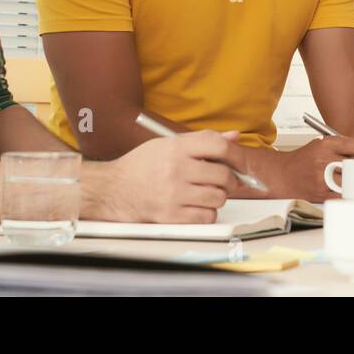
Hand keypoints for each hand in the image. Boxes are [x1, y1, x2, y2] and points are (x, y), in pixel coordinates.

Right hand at [101, 130, 248, 223]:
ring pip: (218, 197)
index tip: (241, 163)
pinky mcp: (170, 216)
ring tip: (206, 193)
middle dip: (230, 179)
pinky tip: (197, 206)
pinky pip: (206, 217)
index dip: (236, 154)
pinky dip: (207, 213)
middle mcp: (175, 169)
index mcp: (176, 147)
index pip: (218, 145)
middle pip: (223, 174)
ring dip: (218, 196)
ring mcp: (173, 194)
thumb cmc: (142, 165)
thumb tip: (234, 136)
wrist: (112, 189)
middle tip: (225, 181)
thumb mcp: (168, 144)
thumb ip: (202, 140)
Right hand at [273, 136, 353, 200]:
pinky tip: (352, 191)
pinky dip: (351, 193)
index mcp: (327, 144)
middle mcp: (325, 160)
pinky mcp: (322, 194)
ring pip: (353, 182)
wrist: (283, 175)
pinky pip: (344, 196)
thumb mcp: (322, 144)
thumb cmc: (306, 159)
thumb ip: (345, 147)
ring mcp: (323, 178)